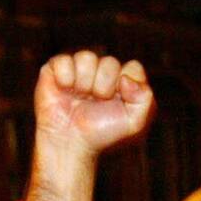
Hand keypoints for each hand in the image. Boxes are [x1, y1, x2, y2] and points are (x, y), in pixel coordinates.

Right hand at [34, 51, 153, 157]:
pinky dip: (65, 79)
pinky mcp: (56, 69)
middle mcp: (103, 73)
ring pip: (87, 57)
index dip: (128, 84)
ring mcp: (80, 70)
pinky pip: (63, 60)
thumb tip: (126, 78)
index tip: (121, 102)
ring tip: (81, 98)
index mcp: (124, 83)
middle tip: (97, 102)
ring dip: (85, 83)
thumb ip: (144, 98)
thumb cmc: (103, 133)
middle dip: (105, 87)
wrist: (71, 142)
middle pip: (110, 62)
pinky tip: (65, 91)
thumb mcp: (134, 122)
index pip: (133, 67)